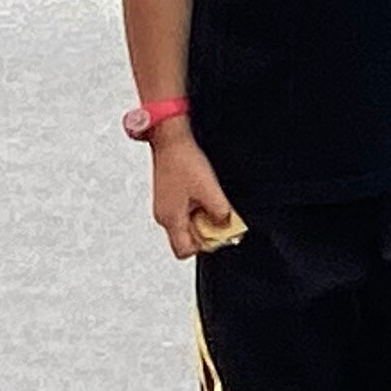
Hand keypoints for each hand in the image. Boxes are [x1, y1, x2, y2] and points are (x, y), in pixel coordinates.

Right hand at [148, 124, 241, 260]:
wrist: (171, 140)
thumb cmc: (184, 162)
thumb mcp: (211, 191)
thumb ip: (221, 214)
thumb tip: (227, 227)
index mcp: (171, 219)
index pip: (184, 250)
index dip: (204, 246)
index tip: (219, 232)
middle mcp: (163, 215)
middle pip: (185, 238)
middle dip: (204, 231)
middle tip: (218, 215)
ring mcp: (164, 205)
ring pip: (185, 223)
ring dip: (201, 217)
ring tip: (211, 200)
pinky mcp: (167, 194)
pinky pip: (183, 210)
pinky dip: (195, 207)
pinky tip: (203, 193)